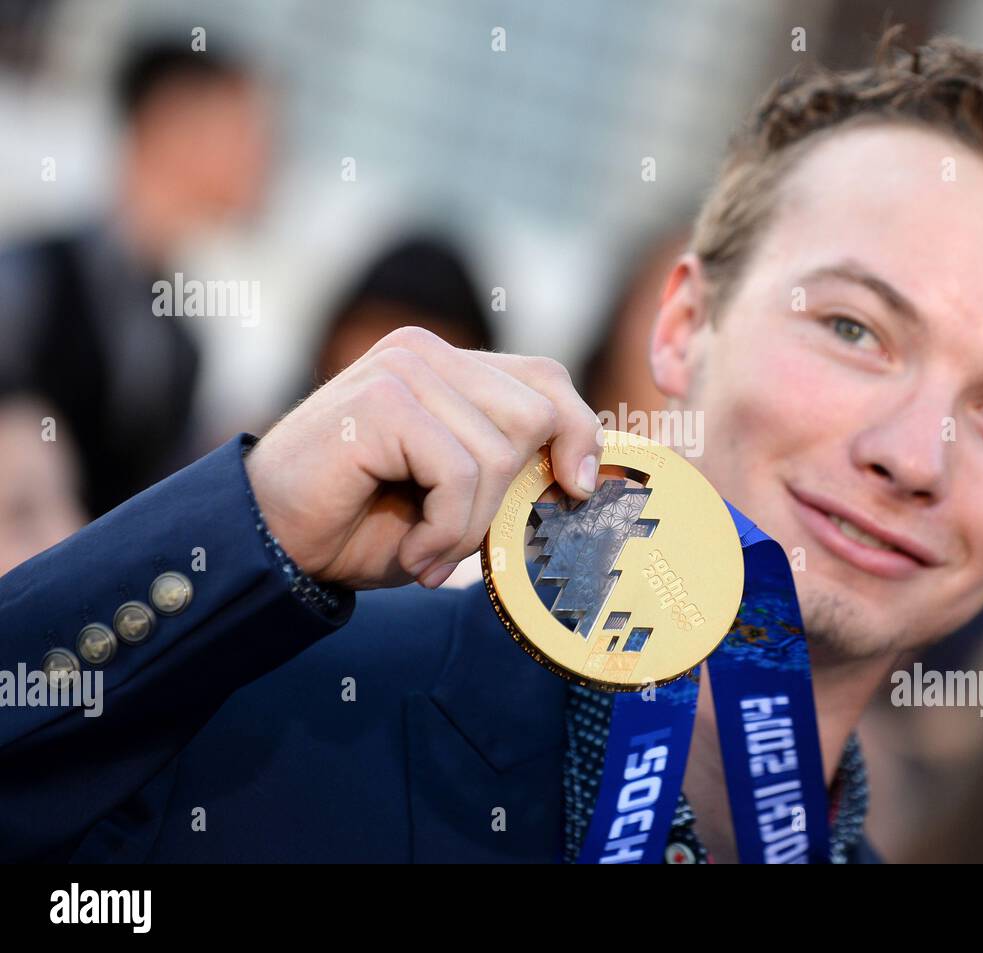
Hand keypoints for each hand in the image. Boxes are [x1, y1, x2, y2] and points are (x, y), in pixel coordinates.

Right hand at [244, 327, 602, 589]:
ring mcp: (403, 369)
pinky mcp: (385, 400)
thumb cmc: (367, 524)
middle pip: (537, 416)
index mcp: (449, 365)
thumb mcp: (459, 496)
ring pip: (501, 453)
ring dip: (472, 525)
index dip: (578, 434)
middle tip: (461, 543)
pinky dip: (448, 531)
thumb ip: (513, 468)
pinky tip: (415, 552)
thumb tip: (586, 474)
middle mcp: (427, 353)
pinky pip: (462, 474)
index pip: (547, 379)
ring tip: (429, 551)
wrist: (274, 545)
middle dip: (511, 497)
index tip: (577, 491)